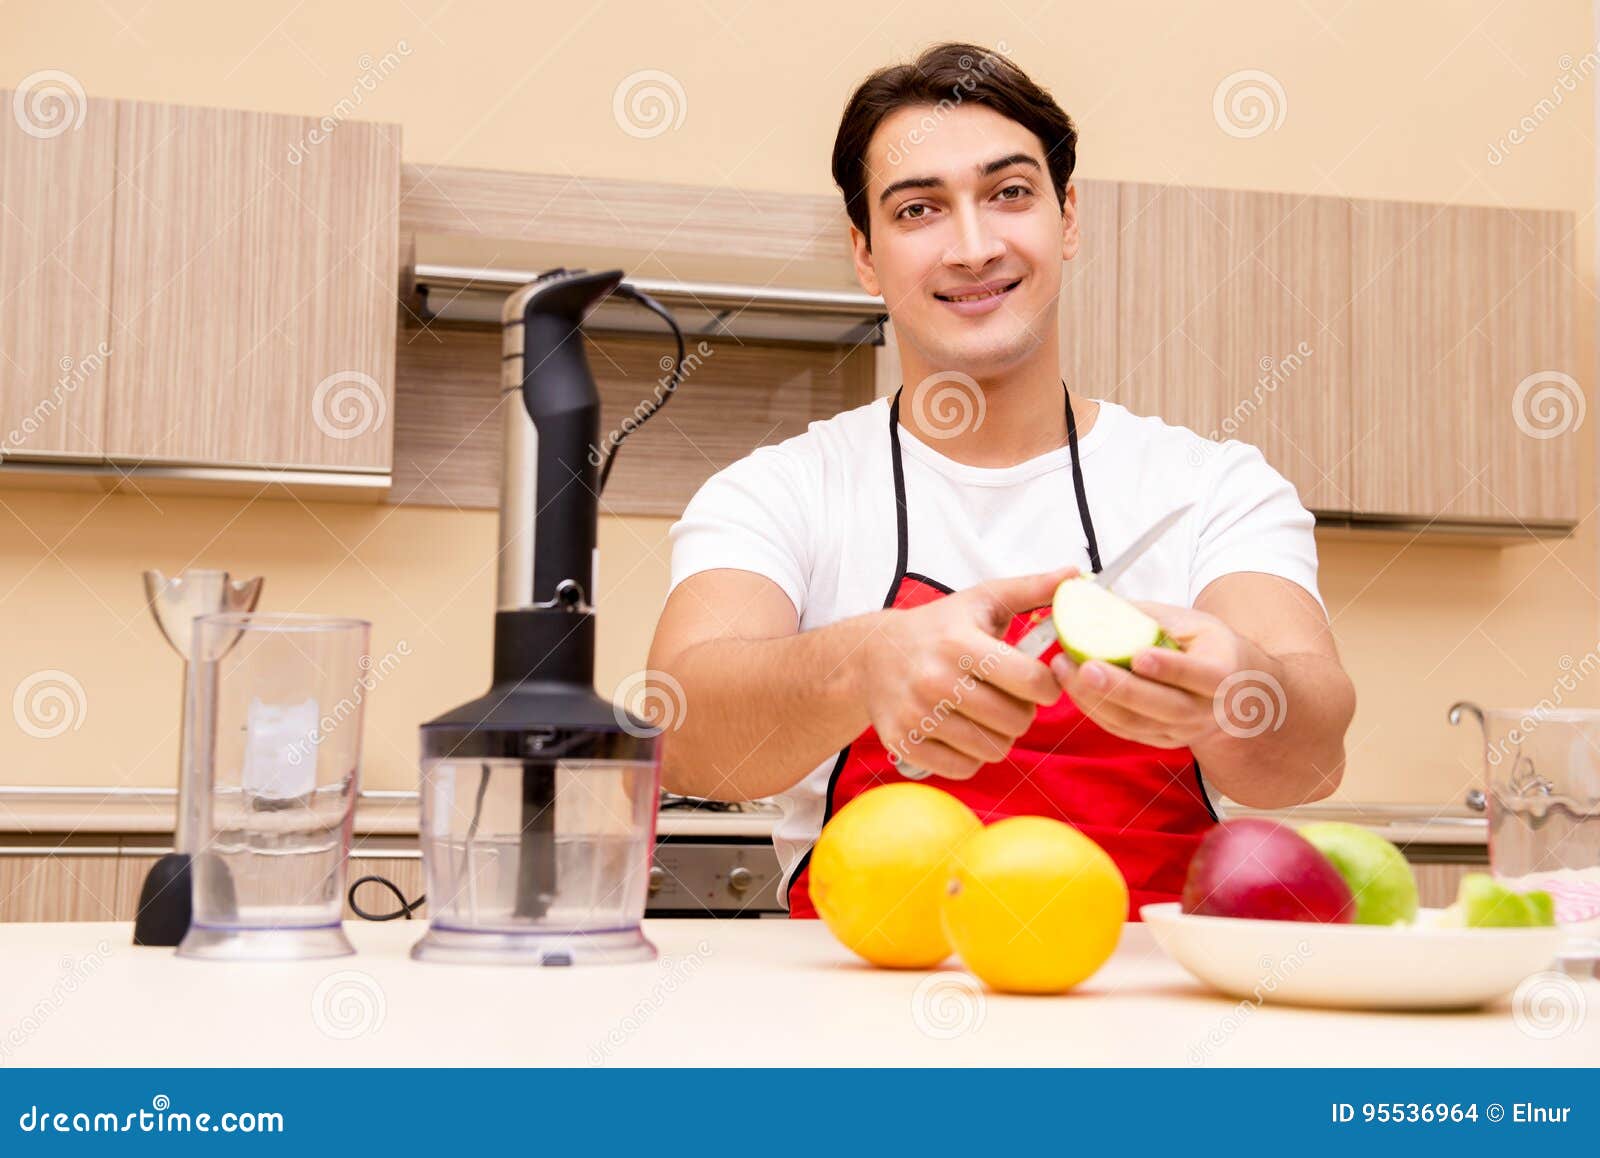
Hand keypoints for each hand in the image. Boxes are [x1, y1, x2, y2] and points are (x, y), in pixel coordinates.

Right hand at [855, 567, 1077, 779]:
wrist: (872, 655)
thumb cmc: (939, 627)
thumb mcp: (982, 600)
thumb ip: (1032, 589)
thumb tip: (1076, 574)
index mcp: (959, 644)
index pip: (1030, 681)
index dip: (1048, 686)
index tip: (1040, 682)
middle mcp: (935, 681)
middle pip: (1015, 721)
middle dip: (1023, 713)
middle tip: (1010, 698)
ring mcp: (917, 715)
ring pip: (993, 749)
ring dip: (999, 736)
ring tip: (987, 715)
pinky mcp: (904, 742)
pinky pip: (964, 769)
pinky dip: (971, 757)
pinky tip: (964, 732)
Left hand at [1049, 601, 1275, 749]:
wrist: (1235, 693)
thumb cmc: (1209, 647)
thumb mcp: (1193, 622)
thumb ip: (1149, 616)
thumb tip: (1096, 596)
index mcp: (1222, 674)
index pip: (1199, 675)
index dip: (1170, 668)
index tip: (1139, 655)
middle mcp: (1204, 710)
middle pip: (1162, 707)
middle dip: (1120, 688)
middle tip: (1086, 666)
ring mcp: (1181, 731)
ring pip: (1136, 723)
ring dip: (1096, 699)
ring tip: (1066, 670)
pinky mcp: (1159, 740)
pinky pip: (1123, 729)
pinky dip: (1094, 709)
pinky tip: (1072, 686)